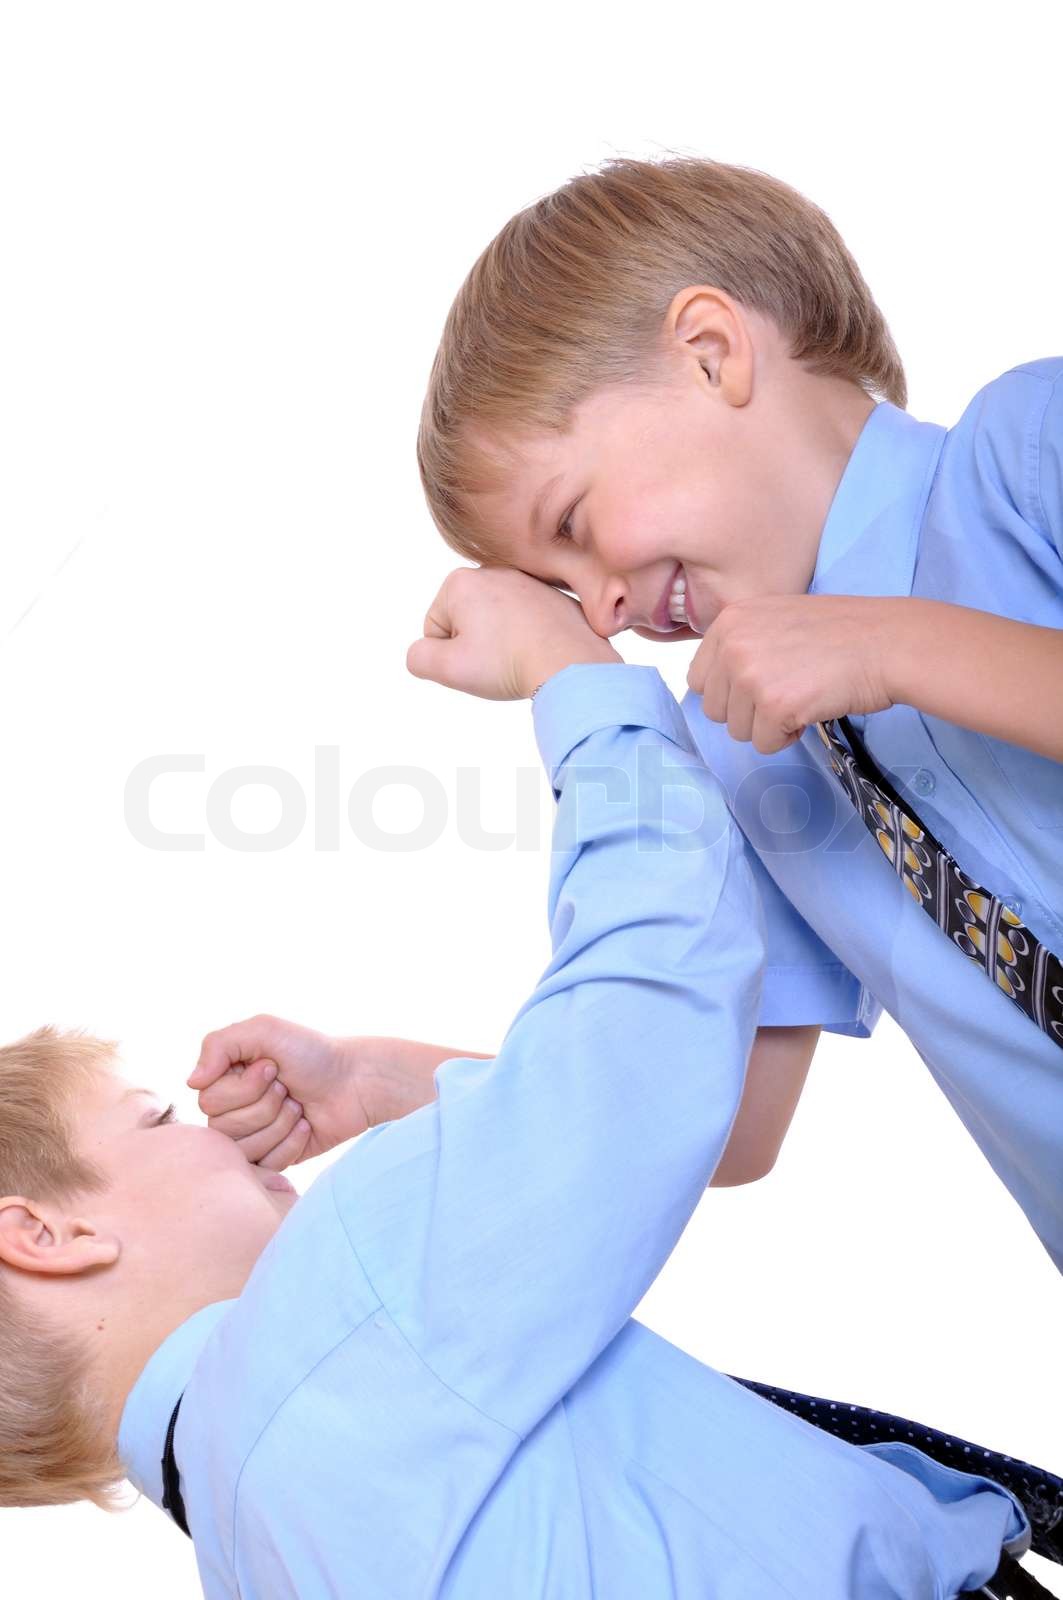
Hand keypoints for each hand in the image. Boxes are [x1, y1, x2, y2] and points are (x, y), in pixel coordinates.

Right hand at [187, 1014, 369, 1167]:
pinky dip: (292, 1142)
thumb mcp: (264, 1030)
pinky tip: (306, 1125)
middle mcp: (233, 1110)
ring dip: (280, 1122)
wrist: (356, 1082)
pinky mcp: (274, 1161)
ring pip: (245, 1149)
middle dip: (264, 1104)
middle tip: (288, 1086)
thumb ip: (218, 1044)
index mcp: (225, 1079)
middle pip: (223, 1127)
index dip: (244, 1087)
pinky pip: (268, 1166)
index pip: (208, 1100)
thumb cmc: (312, 1052)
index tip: (272, 1067)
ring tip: (298, 1105)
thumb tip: (190, 1083)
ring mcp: (253, 1137)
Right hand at [406, 566, 621, 700]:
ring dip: (503, 643)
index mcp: (460, 581)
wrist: (570, 662)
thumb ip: (419, 658)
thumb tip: (421, 652)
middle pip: (467, 622)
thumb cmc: (507, 663)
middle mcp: (493, 571)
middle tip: (499, 661)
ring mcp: (527, 581)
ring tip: (520, 657)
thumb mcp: (448, 668)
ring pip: (498, 623)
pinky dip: (529, 638)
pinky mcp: (554, 595)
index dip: (450, 654)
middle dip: (476, 645)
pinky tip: (540, 652)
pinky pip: (528, 622)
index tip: (478, 659)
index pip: (436, 629)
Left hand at [686, 595, 895, 753]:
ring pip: (736, 730)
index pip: (698, 679)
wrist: (886, 642)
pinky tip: (810, 711)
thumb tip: (717, 683)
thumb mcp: (776, 618)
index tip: (759, 687)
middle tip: (785, 693)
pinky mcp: (774, 707)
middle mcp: (732, 646)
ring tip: (801, 698)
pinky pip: (764, 744)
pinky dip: (787, 737)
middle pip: (713, 709)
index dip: (729, 692)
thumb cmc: (840, 632)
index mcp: (729, 621)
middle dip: (747, 712)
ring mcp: (750, 676)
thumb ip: (741, 643)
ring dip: (767, 725)